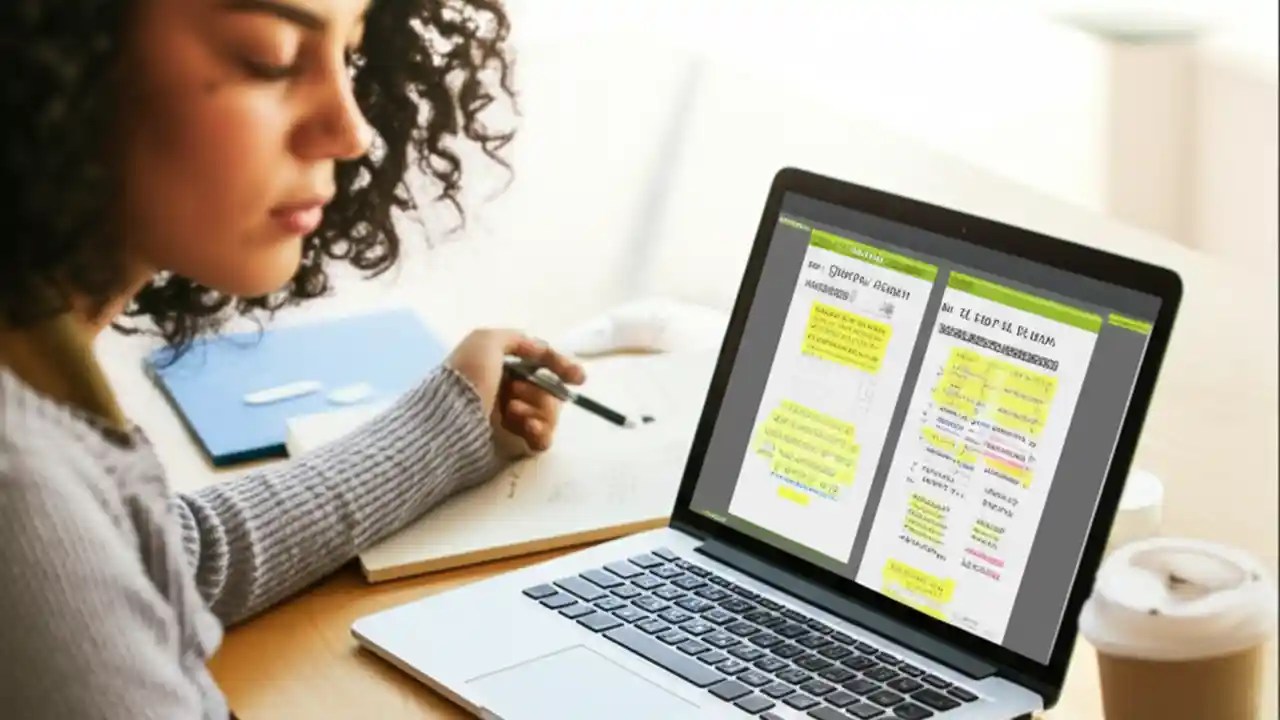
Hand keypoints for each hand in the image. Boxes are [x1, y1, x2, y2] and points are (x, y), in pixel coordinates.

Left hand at [445, 329, 585, 455]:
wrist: (449, 422)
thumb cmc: (466, 378)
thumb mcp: (485, 341)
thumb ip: (515, 339)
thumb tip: (539, 351)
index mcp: (502, 369)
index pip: (542, 364)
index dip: (562, 367)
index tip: (578, 377)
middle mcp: (509, 392)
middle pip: (549, 390)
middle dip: (538, 390)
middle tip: (515, 392)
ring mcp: (514, 420)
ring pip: (549, 413)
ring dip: (536, 408)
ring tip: (511, 412)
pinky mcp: (516, 444)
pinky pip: (544, 438)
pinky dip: (540, 431)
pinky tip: (527, 428)